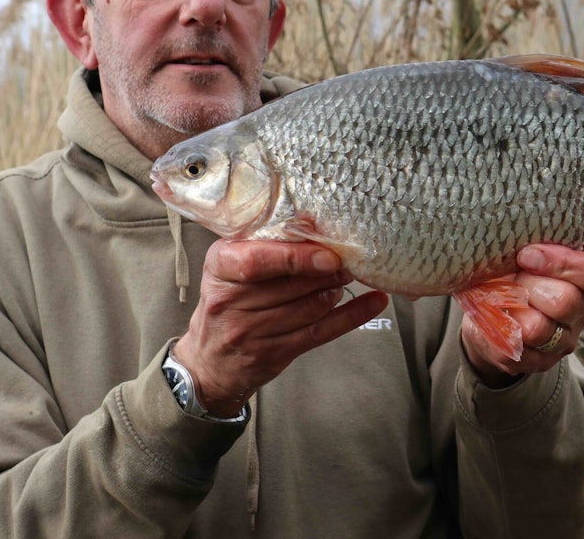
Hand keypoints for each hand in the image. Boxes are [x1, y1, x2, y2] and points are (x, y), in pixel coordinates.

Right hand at [173, 239, 388, 416]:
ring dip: (336, 289)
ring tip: (348, 276)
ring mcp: (251, 332)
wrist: (209, 360)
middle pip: (292, 285)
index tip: (327, 255)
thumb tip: (313, 222)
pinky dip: (353, 315)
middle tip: (348, 258)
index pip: (257, 261)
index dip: (296, 257)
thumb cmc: (226, 301)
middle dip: (327, 271)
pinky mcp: (273, 354)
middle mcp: (231, 301)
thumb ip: (265, 245)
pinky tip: (374, 302)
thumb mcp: (231, 265)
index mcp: (221, 267)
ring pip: (309, 307)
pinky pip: (320, 332)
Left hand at [460, 244, 583, 386]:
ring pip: (541, 328)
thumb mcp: (523, 246)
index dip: (566, 264)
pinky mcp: (541, 361)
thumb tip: (520, 230)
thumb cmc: (512, 266)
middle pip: (567, 301)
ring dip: (513, 309)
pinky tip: (496, 318)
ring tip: (500, 297)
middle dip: (529, 285)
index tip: (526, 255)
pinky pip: (519, 350)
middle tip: (511, 277)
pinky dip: (501, 331)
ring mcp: (565, 339)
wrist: (488, 306)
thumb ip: (533, 238)